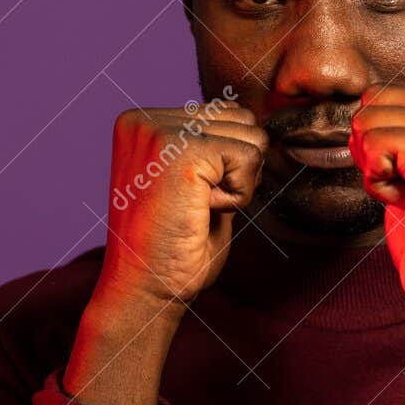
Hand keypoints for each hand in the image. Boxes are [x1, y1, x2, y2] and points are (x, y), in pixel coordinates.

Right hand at [64, 101, 265, 404]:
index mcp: (141, 122)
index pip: (223, 113)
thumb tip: (263, 129)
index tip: (188, 199)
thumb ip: (217, 149)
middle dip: (236, 170)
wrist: (145, 290)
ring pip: (252, 137)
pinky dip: (238, 195)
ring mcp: (161, 131)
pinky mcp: (183, 152)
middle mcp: (145, 119)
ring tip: (195, 209)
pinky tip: (200, 213)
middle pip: (242, 119)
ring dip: (237, 183)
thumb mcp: (196, 183)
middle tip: (194, 207)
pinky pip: (249, 159)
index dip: (227, 164)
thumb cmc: (173, 248)